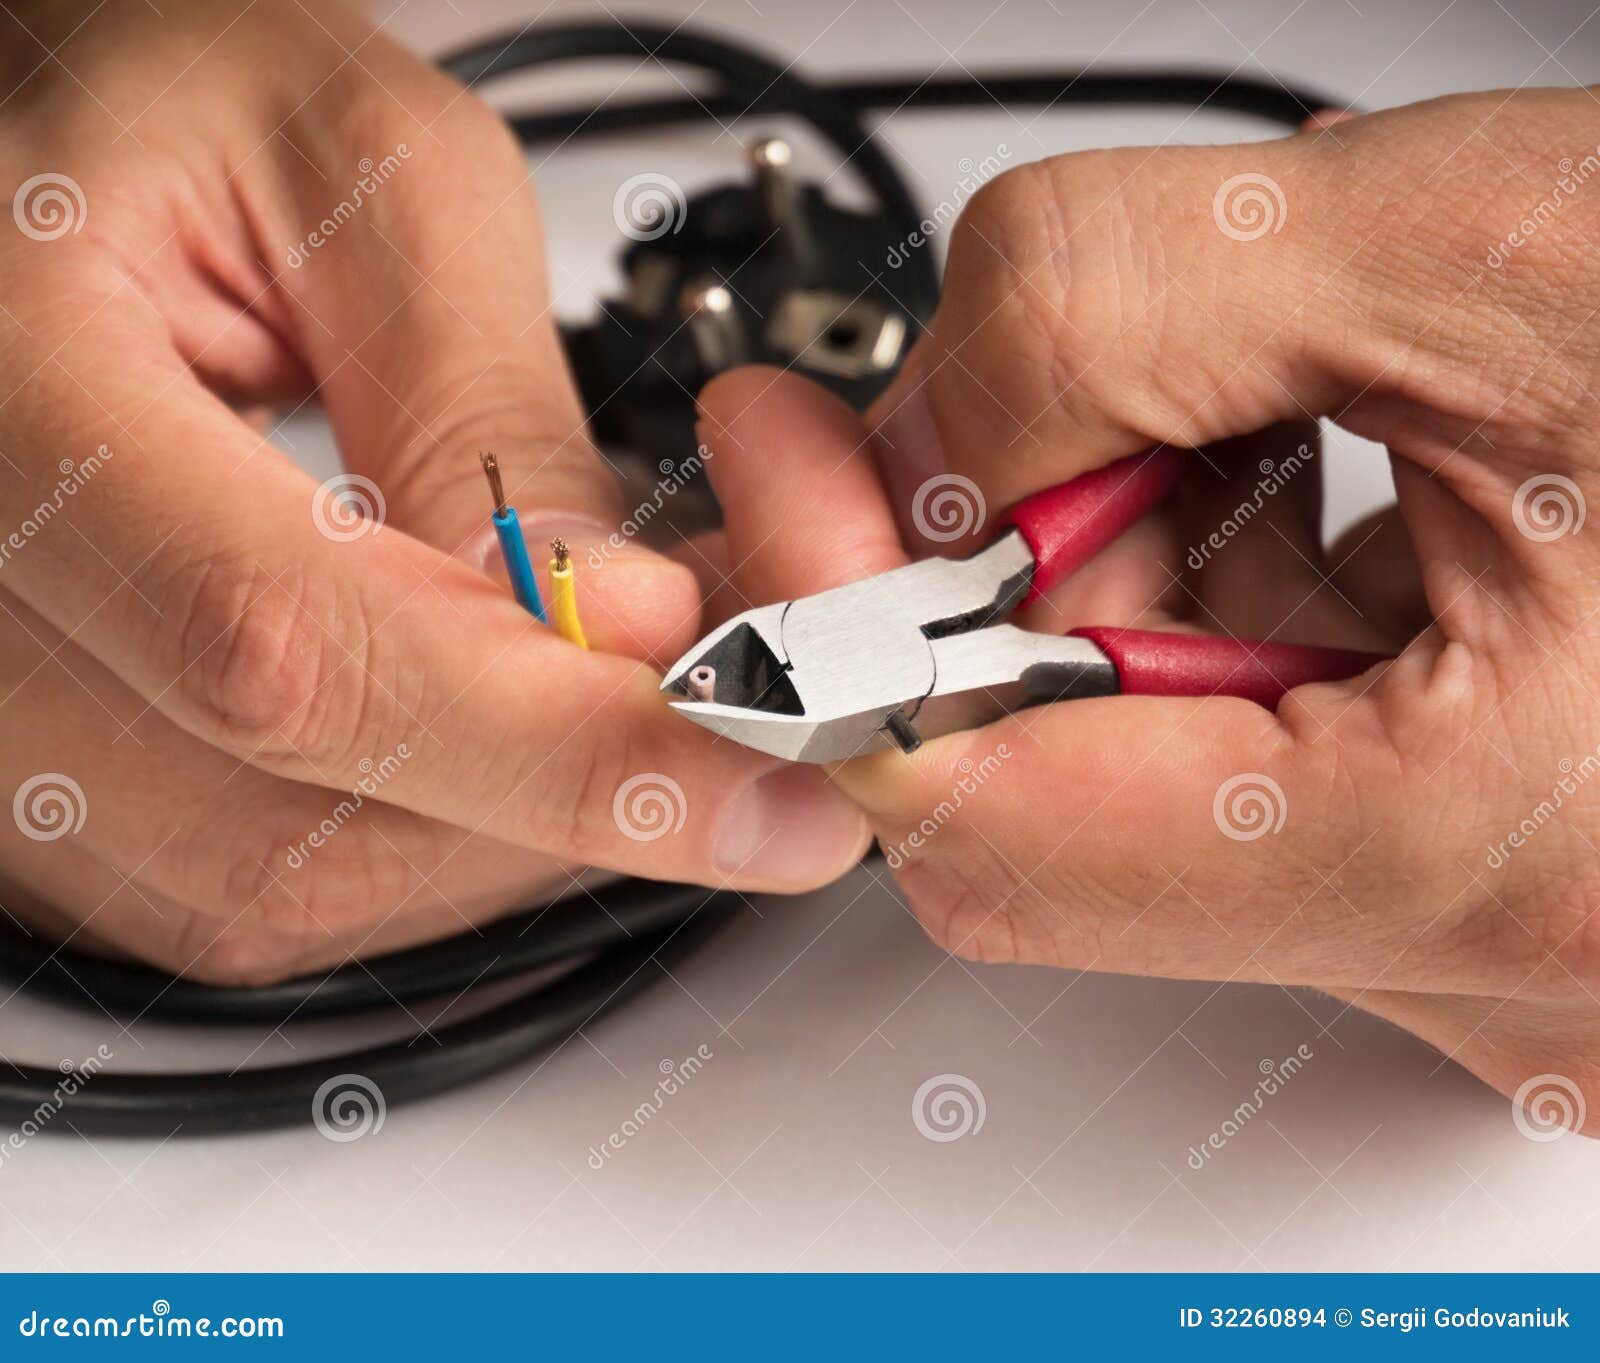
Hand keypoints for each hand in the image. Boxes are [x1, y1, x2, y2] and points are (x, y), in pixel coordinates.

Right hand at [0, 0, 867, 982]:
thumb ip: (493, 415)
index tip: (767, 776)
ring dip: (511, 822)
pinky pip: (252, 886)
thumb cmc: (142, 108)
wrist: (16, 156)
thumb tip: (634, 629)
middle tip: (743, 712)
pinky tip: (503, 729)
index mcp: (6, 389)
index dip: (552, 749)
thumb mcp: (361, 178)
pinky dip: (428, 831)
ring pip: (293, 886)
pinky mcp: (45, 782)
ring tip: (618, 692)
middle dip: (573, 790)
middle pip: (300, 813)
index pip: (291, 647)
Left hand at [700, 87, 1599, 1130]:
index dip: (842, 641)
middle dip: (998, 579)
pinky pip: (1256, 778)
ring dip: (1125, 584)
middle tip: (1037, 400)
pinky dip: (1225, 622)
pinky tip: (1329, 494)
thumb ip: (1115, 318)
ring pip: (1150, 785)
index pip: (995, 829)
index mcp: (1509, 858)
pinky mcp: (1499, 875)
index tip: (783, 480)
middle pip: (1053, 803)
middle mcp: (1506, 963)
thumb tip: (918, 437)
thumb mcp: (1488, 252)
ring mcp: (1502, 940)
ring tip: (1270, 416)